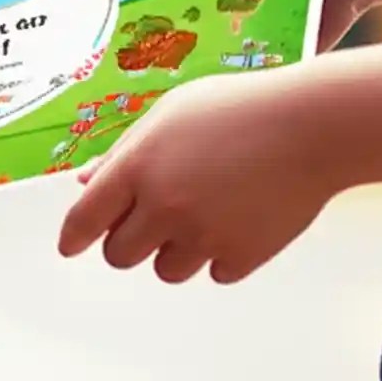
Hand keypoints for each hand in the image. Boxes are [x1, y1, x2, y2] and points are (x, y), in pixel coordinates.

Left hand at [57, 70, 339, 284]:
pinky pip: (214, 273)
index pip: (84, 220)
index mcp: (138, 167)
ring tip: (204, 210)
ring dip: (175, 250)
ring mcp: (203, 235)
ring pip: (165, 271)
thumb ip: (123, 152)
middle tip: (153, 218)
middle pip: (118, 255)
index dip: (72, 237)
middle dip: (128, 240)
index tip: (69, 246)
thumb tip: (86, 181)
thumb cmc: (239, 108)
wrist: (311, 125)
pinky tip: (238, 216)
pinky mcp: (241, 256)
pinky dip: (221, 254)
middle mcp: (164, 206)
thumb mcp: (169, 114)